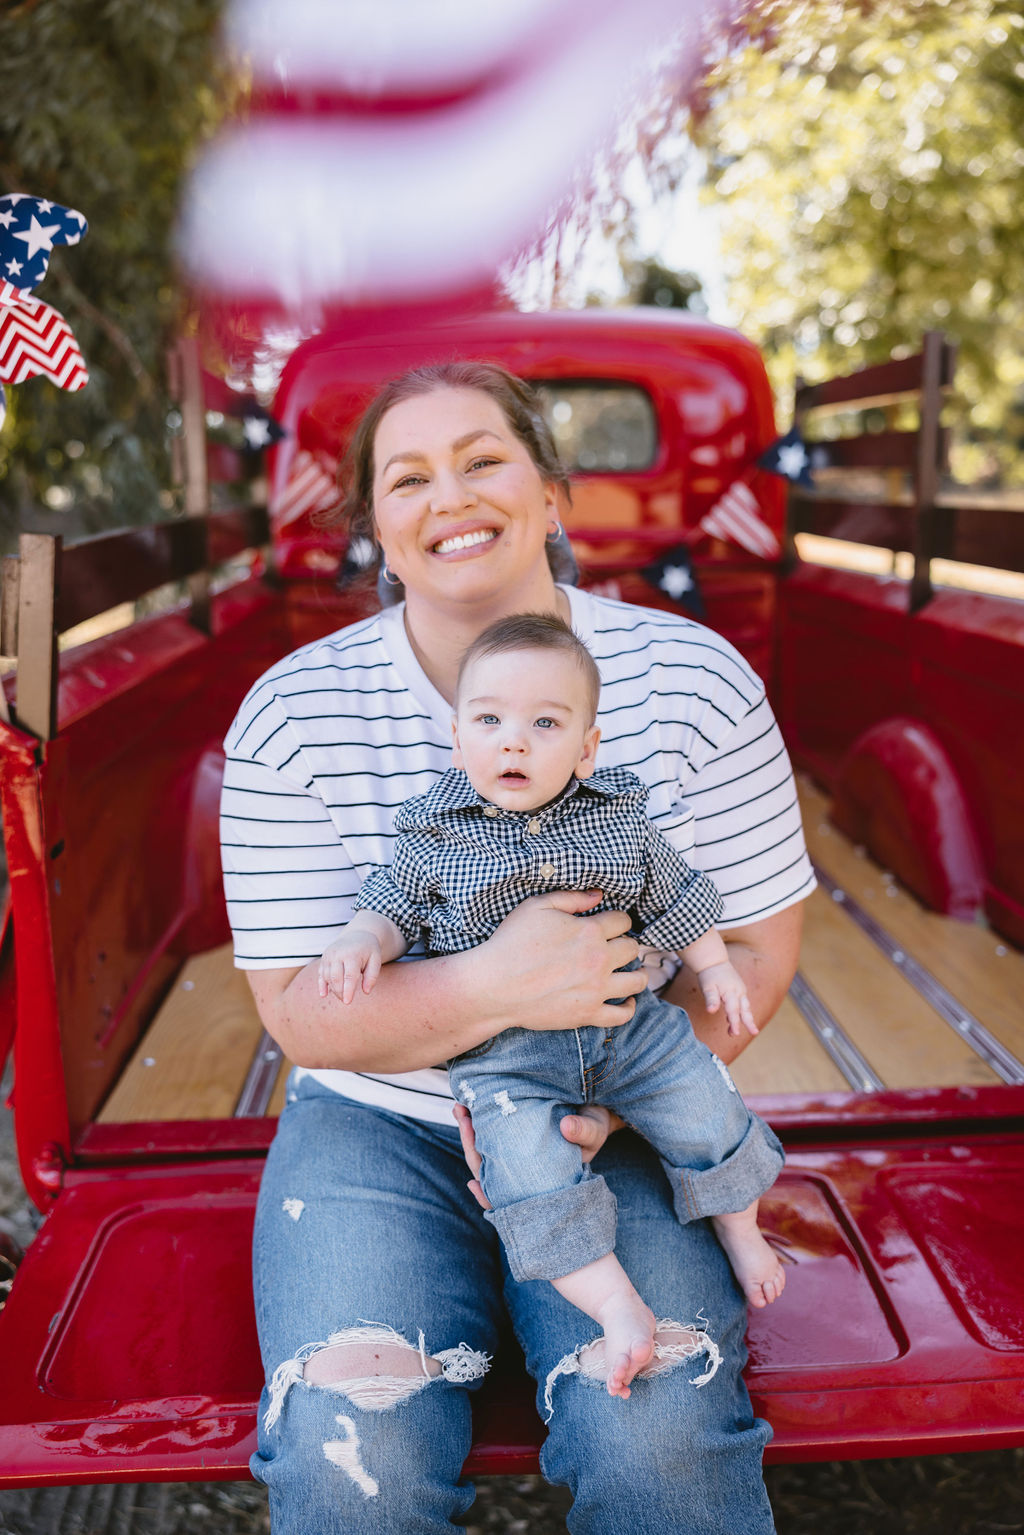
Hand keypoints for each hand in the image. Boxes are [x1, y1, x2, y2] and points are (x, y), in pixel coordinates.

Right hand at [317, 931, 382, 1003]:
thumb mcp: (376, 960)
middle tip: (346, 1002)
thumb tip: (366, 992)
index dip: (348, 990)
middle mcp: (338, 954)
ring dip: (333, 989)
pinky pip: (321, 973)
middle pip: (336, 978)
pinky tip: (324, 994)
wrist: (358, 934)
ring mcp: (329, 955)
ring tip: (342, 996)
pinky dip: (321, 984)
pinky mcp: (324, 958)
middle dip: (340, 992)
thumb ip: (372, 976)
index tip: (348, 1002)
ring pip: (327, 977)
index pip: (349, 976)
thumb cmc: (369, 950)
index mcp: (352, 955)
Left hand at [453, 1101, 623, 1210]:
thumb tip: (566, 1126)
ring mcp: (518, 1158)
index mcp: (540, 1182)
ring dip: (470, 1133)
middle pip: (488, 1171)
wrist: (594, 1114)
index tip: (473, 1179)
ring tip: (461, 1109)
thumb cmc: (594, 1127)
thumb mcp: (594, 1130)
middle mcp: (524, 1174)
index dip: (488, 1193)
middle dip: (471, 1146)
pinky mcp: (515, 1140)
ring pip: (486, 1155)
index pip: (507, 1196)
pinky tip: (467, 1114)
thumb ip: (584, 1131)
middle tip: (462, 1116)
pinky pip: (490, 1141)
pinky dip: (477, 1128)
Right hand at [479, 891, 645, 1032]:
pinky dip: (629, 1007)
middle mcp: (599, 959)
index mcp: (589, 931)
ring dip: (637, 973)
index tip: (611, 925)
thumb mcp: (536, 907)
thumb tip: (599, 895)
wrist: (493, 985)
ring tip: (629, 971)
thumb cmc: (511, 942)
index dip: (619, 920)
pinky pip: (622, 1015)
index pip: (623, 921)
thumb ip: (571, 898)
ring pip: (637, 981)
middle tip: (617, 947)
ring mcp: (596, 989)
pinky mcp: (587, 1014)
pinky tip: (625, 1000)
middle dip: (626, 944)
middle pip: (633, 948)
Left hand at [697, 960, 756, 1036]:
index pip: (733, 1011)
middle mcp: (738, 992)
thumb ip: (711, 999)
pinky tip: (734, 1020)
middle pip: (745, 1010)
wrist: (714, 961)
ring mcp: (741, 991)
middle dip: (749, 1022)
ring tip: (751, 1030)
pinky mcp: (740, 991)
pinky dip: (742, 1012)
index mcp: (730, 992)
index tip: (735, 1034)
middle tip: (754, 1033)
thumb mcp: (707, 987)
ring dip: (747, 1019)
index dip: (734, 1023)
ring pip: (746, 1007)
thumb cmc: (709, 975)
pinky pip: (743, 1004)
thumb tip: (711, 1011)